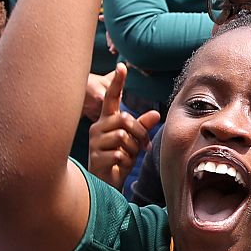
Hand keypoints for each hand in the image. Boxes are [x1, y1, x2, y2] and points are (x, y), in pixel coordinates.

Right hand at [85, 64, 160, 186]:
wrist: (105, 183)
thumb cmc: (118, 159)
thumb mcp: (133, 142)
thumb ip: (143, 126)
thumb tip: (156, 113)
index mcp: (106, 121)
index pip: (111, 98)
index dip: (117, 83)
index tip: (122, 66)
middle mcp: (98, 127)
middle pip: (125, 120)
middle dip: (139, 133)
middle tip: (142, 146)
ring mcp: (95, 142)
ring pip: (124, 137)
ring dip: (133, 149)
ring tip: (127, 157)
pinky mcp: (96, 156)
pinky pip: (120, 154)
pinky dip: (126, 161)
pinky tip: (119, 165)